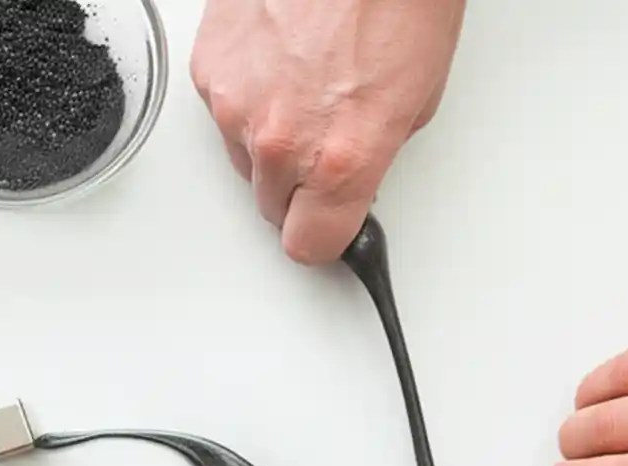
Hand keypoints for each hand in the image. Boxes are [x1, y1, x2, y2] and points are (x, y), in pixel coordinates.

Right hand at [190, 0, 465, 262]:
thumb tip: (354, 178)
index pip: (310, 245)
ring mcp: (235, 105)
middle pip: (272, 208)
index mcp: (341, 157)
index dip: (323, 238)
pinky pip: (225, 110)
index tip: (328, 230)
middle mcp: (279, 140)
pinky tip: (281, 58)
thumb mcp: (418, 91)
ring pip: (244, 160)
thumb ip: (374, 155)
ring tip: (306, 85)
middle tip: (326, 142)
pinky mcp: (209, 72)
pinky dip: (249, 94)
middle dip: (298, 187)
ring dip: (270, 138)